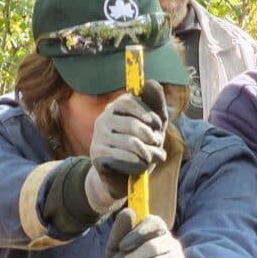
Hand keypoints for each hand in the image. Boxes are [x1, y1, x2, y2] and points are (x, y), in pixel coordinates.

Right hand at [84, 81, 167, 213]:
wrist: (123, 176)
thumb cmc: (141, 146)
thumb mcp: (153, 126)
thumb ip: (155, 104)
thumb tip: (151, 82)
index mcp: (115, 108)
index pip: (128, 102)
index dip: (147, 114)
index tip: (159, 126)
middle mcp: (103, 120)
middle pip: (132, 125)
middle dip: (151, 137)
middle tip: (158, 146)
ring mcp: (98, 138)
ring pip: (129, 143)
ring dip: (148, 152)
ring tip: (154, 157)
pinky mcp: (97, 156)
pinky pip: (122, 158)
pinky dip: (137, 163)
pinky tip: (142, 166)